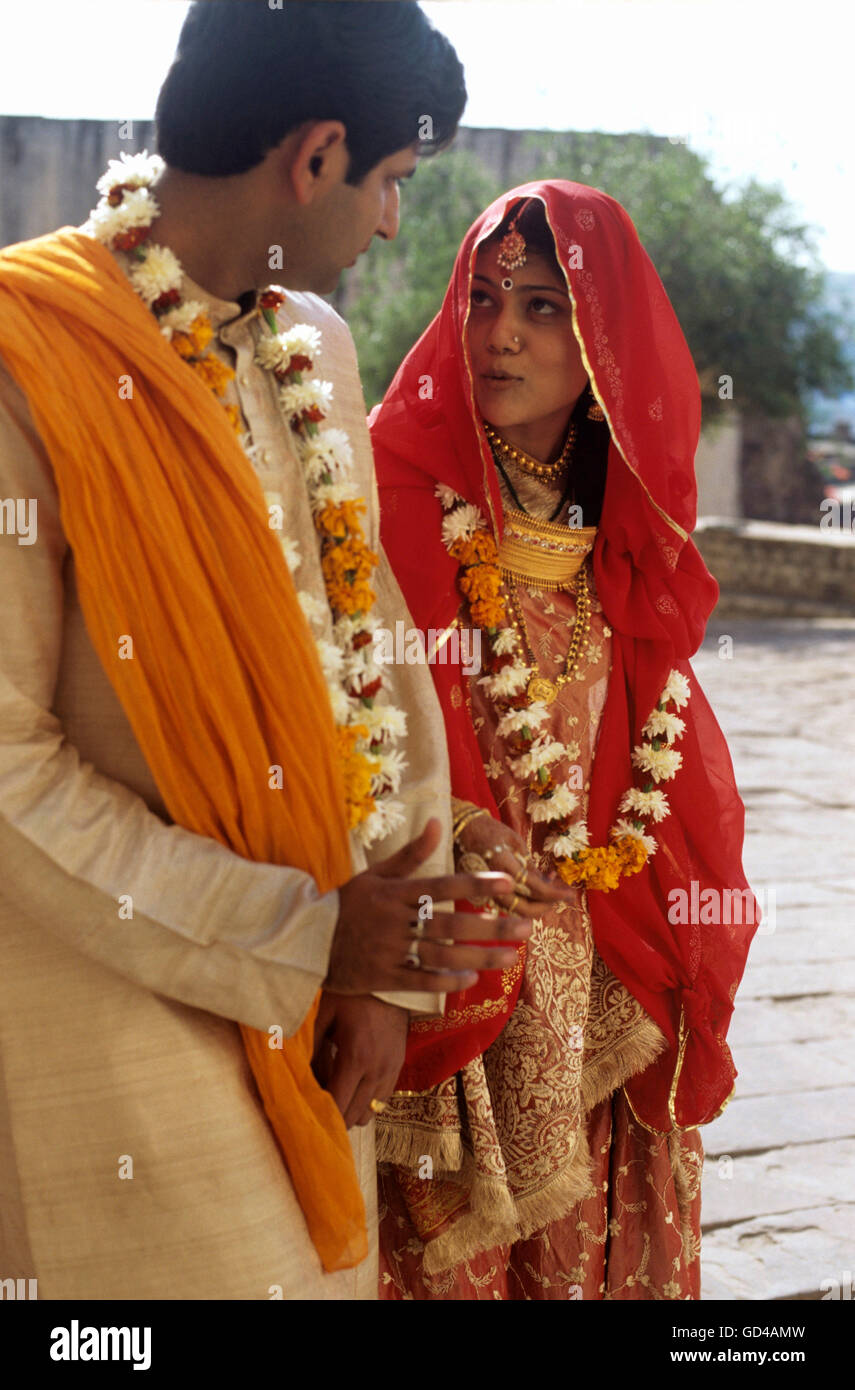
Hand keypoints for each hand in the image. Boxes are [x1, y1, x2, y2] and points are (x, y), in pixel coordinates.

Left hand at [312, 994, 407, 1127]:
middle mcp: (377, 1069)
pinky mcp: (398, 1065)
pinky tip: (353, 1088)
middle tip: (317, 1107)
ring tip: (336, 1097)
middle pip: (354, 1115)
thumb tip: (300, 1077)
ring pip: (370, 1112)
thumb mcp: (325, 1015)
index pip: (338, 1103)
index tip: (307, 1112)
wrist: (388, 980)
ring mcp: (391, 1069)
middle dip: (335, 1117)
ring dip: (352, 1111)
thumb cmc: (351, 994)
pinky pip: (383, 1100)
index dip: (322, 1114)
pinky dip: (367, 1102)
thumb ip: (311, 1048)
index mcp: (356, 1057)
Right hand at [325, 817, 530, 995]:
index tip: (507, 884)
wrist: (306, 941)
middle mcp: (395, 922)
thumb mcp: (374, 873)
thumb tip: (438, 823)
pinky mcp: (384, 977)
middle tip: (526, 928)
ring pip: (441, 956)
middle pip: (450, 925)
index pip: (443, 886)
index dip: (476, 886)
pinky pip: (420, 981)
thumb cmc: (346, 904)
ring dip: (479, 957)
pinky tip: (472, 978)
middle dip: (491, 928)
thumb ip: (410, 854)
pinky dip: (447, 981)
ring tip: (511, 957)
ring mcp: (390, 952)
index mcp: (395, 893)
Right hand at [457, 812, 575, 918]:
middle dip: (546, 906)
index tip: (571, 893)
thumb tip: (547, 883)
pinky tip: (531, 885)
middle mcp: (492, 884)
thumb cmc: (488, 829)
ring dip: (535, 904)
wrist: (458, 830)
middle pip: (525, 910)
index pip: (535, 889)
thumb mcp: (514, 841)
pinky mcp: (481, 894)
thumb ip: (529, 865)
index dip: (556, 893)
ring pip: (515, 911)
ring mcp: (485, 892)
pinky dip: (522, 900)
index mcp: (503, 865)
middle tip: (559, 896)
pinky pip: (506, 904)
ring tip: (547, 885)